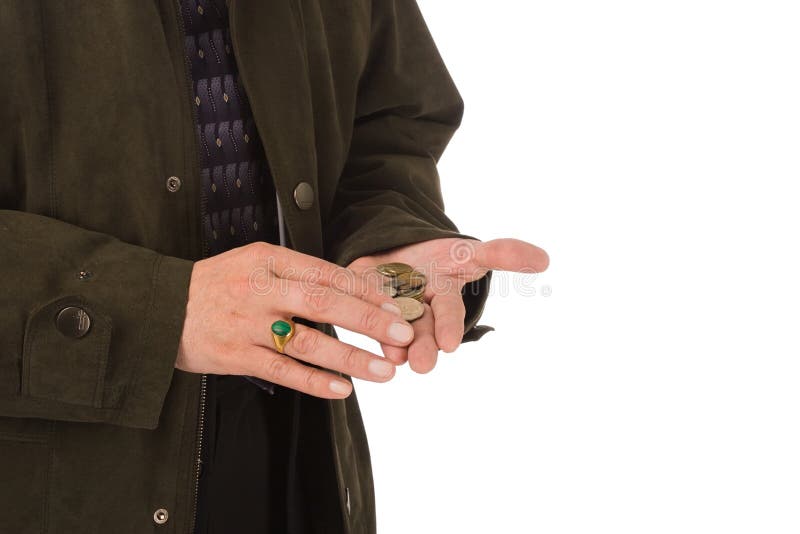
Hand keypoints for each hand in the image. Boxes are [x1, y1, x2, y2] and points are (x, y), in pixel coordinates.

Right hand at [175, 242, 415, 398]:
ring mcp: (247, 324)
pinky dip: (314, 382)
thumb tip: (350, 289)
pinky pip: (281, 372)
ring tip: (384, 371)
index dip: (364, 290)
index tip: (395, 305)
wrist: (158, 308)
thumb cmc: (217, 284)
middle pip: (323, 304)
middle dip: (367, 320)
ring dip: (349, 358)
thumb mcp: (253, 262)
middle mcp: (260, 289)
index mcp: (268, 260)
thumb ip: (295, 273)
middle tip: (402, 334)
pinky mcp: (235, 356)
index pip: (326, 273)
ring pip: (307, 343)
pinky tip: (342, 390)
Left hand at [347, 238, 548, 372]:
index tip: (450, 345)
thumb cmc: (439, 258)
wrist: (398, 250)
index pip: (448, 314)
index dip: (448, 327)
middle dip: (421, 347)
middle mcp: (415, 311)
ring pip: (389, 328)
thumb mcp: (469, 252)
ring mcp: (386, 307)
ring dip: (391, 343)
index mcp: (442, 299)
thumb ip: (503, 254)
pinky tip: (353, 329)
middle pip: (419, 330)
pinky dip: (356, 317)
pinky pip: (355, 305)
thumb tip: (545, 259)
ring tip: (393, 359)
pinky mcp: (359, 297)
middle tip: (419, 366)